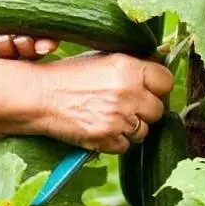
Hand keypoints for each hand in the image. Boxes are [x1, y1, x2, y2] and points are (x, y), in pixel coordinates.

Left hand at [0, 0, 57, 58]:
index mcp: (38, 2)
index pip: (50, 28)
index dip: (50, 41)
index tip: (43, 46)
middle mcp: (23, 17)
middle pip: (32, 45)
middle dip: (28, 49)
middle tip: (19, 40)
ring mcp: (2, 23)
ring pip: (10, 49)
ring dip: (7, 50)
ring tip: (0, 39)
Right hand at [35, 53, 172, 153]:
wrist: (39, 96)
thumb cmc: (67, 75)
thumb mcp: (101, 59)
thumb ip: (131, 65)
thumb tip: (160, 63)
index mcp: (128, 67)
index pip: (165, 81)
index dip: (157, 86)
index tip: (149, 89)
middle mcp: (128, 92)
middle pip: (157, 110)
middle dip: (144, 109)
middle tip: (125, 105)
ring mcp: (119, 118)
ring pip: (144, 131)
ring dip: (131, 127)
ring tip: (109, 116)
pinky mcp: (107, 138)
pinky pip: (126, 146)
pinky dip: (115, 141)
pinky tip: (100, 127)